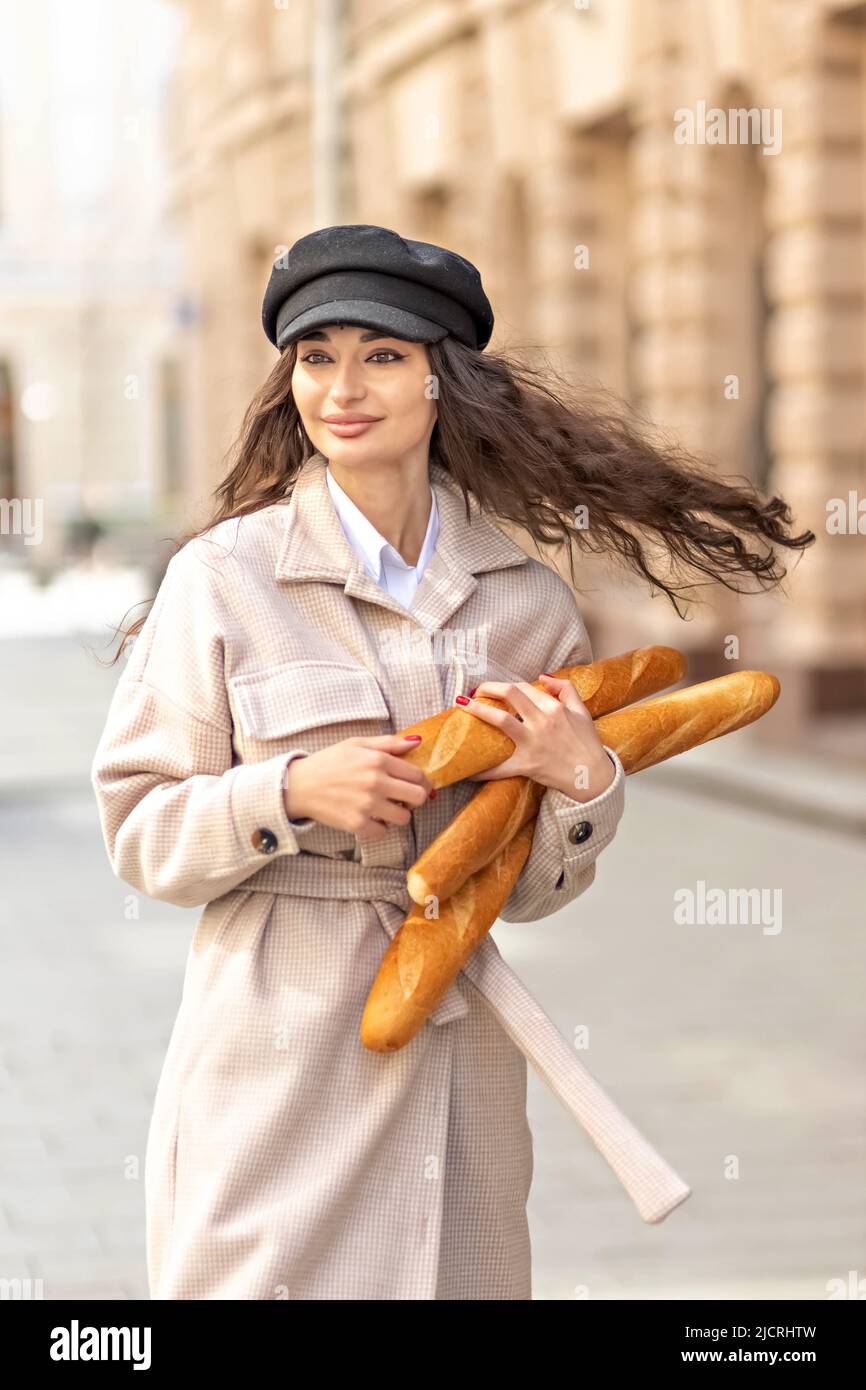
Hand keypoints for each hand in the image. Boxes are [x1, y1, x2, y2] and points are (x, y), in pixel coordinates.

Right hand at [283, 735, 434, 838]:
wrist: (299, 785)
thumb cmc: (329, 762)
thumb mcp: (357, 744)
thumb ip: (389, 743)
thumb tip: (417, 741)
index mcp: (378, 760)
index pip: (417, 775)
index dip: (423, 782)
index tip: (419, 786)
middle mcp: (376, 782)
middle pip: (417, 797)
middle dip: (416, 799)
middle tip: (406, 798)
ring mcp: (367, 805)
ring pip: (404, 818)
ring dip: (399, 814)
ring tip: (387, 808)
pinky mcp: (357, 824)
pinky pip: (383, 832)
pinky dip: (380, 827)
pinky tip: (371, 817)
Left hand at [460, 674, 614, 800]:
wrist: (592, 776)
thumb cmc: (587, 743)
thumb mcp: (582, 711)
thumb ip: (565, 689)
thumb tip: (543, 677)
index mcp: (554, 708)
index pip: (523, 688)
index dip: (505, 686)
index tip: (493, 689)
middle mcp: (542, 722)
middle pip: (510, 694)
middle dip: (488, 688)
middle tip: (474, 691)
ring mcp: (533, 743)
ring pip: (501, 720)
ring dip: (479, 710)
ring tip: (462, 705)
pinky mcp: (527, 764)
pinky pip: (500, 767)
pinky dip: (483, 770)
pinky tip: (468, 770)